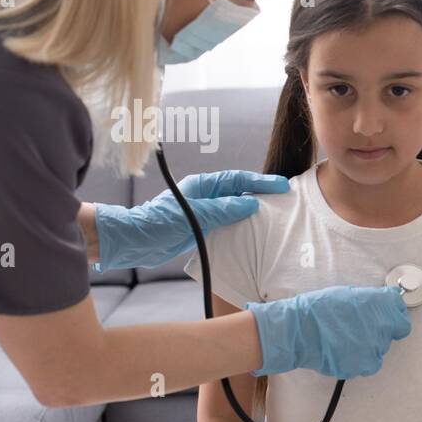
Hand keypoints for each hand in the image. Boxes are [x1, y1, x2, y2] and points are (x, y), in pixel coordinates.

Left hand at [93, 170, 288, 270]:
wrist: (136, 242)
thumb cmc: (159, 223)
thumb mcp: (195, 214)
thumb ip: (224, 208)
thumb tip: (251, 203)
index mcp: (203, 185)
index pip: (238, 179)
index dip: (261, 181)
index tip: (282, 185)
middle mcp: (206, 196)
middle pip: (240, 191)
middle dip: (262, 193)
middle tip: (285, 199)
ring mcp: (205, 212)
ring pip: (236, 208)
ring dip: (254, 211)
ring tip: (275, 215)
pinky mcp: (204, 228)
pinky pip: (230, 223)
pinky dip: (243, 226)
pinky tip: (254, 233)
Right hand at [247, 285, 411, 377]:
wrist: (300, 330)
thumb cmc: (318, 309)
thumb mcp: (348, 294)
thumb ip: (371, 301)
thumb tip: (384, 302)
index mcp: (382, 305)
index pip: (401, 314)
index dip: (392, 316)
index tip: (385, 317)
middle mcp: (384, 325)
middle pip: (390, 334)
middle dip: (378, 332)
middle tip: (358, 329)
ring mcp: (376, 347)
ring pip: (379, 350)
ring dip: (367, 347)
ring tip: (344, 340)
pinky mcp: (365, 364)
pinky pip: (367, 364)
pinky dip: (358, 360)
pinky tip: (342, 351)